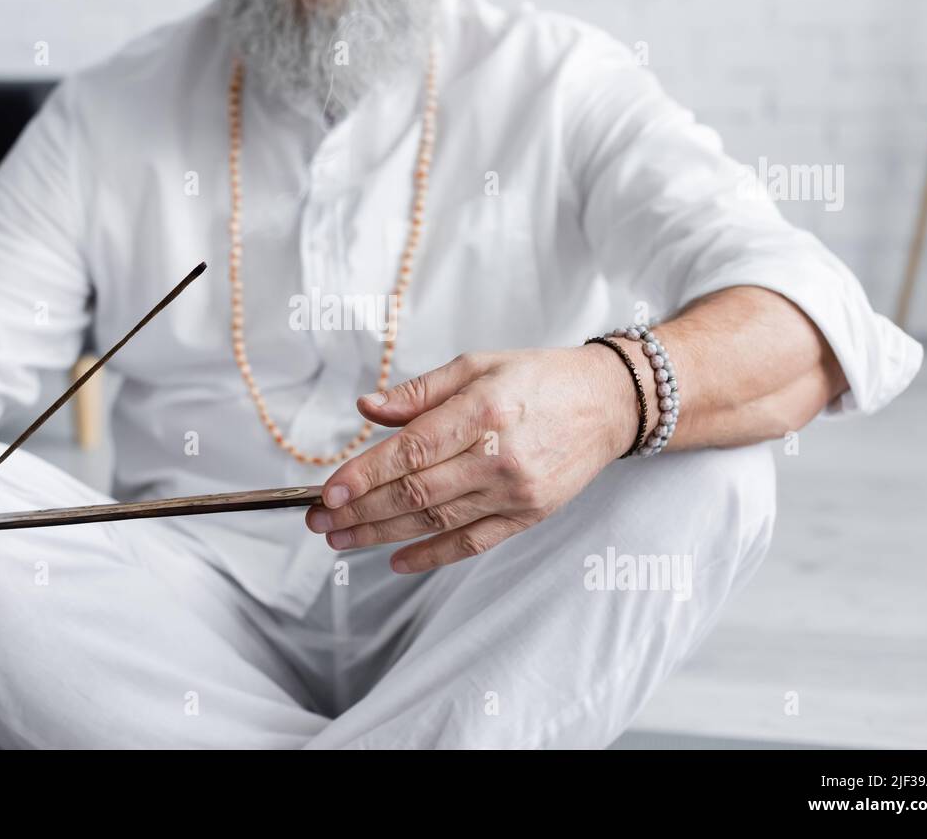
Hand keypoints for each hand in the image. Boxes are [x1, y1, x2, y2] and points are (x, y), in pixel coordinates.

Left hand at [307, 346, 648, 572]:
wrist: (608, 404)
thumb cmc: (537, 378)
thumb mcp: (477, 365)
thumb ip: (419, 391)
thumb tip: (366, 407)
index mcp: (484, 410)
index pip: (412, 451)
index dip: (365, 475)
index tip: (328, 492)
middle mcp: (501, 456)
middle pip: (417, 493)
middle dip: (360, 511)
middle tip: (318, 521)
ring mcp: (517, 492)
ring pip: (436, 521)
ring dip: (381, 534)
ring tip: (340, 540)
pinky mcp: (529, 515)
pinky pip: (472, 543)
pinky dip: (431, 556)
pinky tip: (395, 561)